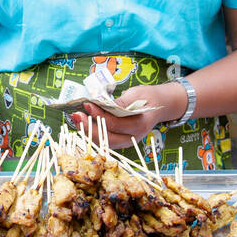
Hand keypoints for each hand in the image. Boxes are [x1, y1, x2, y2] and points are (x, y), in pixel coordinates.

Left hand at [70, 83, 187, 148]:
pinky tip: (83, 124)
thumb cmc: (148, 97)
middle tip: (76, 116)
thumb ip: (120, 102)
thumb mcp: (136, 94)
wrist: (161, 105)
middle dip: (89, 128)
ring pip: (105, 143)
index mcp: (141, 124)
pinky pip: (106, 141)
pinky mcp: (122, 141)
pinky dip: (93, 133)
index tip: (87, 104)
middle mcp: (134, 137)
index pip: (116, 124)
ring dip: (88, 132)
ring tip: (76, 119)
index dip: (100, 115)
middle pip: (109, 139)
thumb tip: (100, 104)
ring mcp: (128, 141)